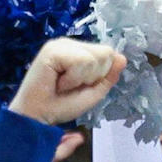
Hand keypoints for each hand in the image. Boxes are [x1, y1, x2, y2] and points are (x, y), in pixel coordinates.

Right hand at [11, 38, 126, 125]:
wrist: (39, 117)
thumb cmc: (62, 105)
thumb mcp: (93, 92)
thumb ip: (108, 76)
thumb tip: (123, 58)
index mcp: (79, 51)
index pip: (109, 53)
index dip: (100, 74)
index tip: (80, 85)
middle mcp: (70, 44)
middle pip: (106, 53)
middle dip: (93, 76)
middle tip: (71, 85)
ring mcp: (60, 45)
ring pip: (95, 58)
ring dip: (81, 78)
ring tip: (64, 84)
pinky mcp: (52, 50)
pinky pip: (81, 61)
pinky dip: (73, 78)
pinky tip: (59, 82)